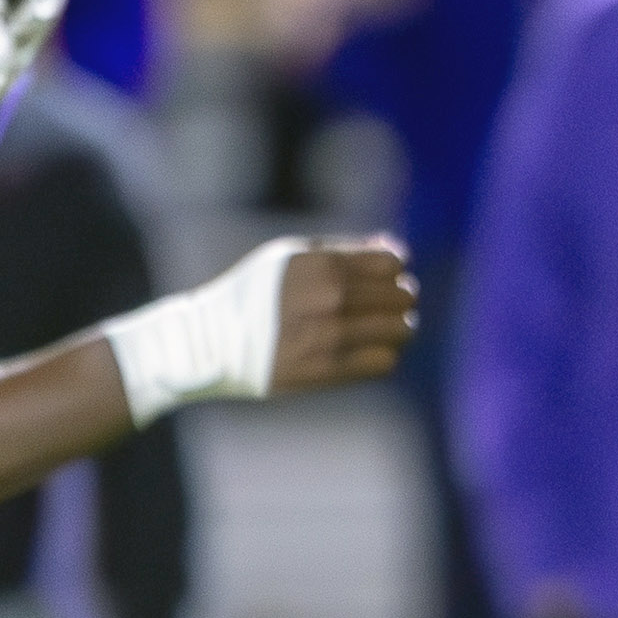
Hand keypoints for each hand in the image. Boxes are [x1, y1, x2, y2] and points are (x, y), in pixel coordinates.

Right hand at [269, 237, 416, 392]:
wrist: (215, 341)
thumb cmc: (255, 293)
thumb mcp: (290, 257)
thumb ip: (341, 251)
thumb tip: (389, 247)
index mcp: (323, 264)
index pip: (393, 263)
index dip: (394, 271)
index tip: (383, 279)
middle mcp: (332, 297)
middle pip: (402, 296)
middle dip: (399, 299)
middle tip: (385, 306)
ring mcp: (333, 335)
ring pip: (402, 330)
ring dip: (397, 328)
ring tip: (382, 329)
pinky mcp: (331, 370)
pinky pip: (385, 361)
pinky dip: (384, 354)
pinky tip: (369, 349)